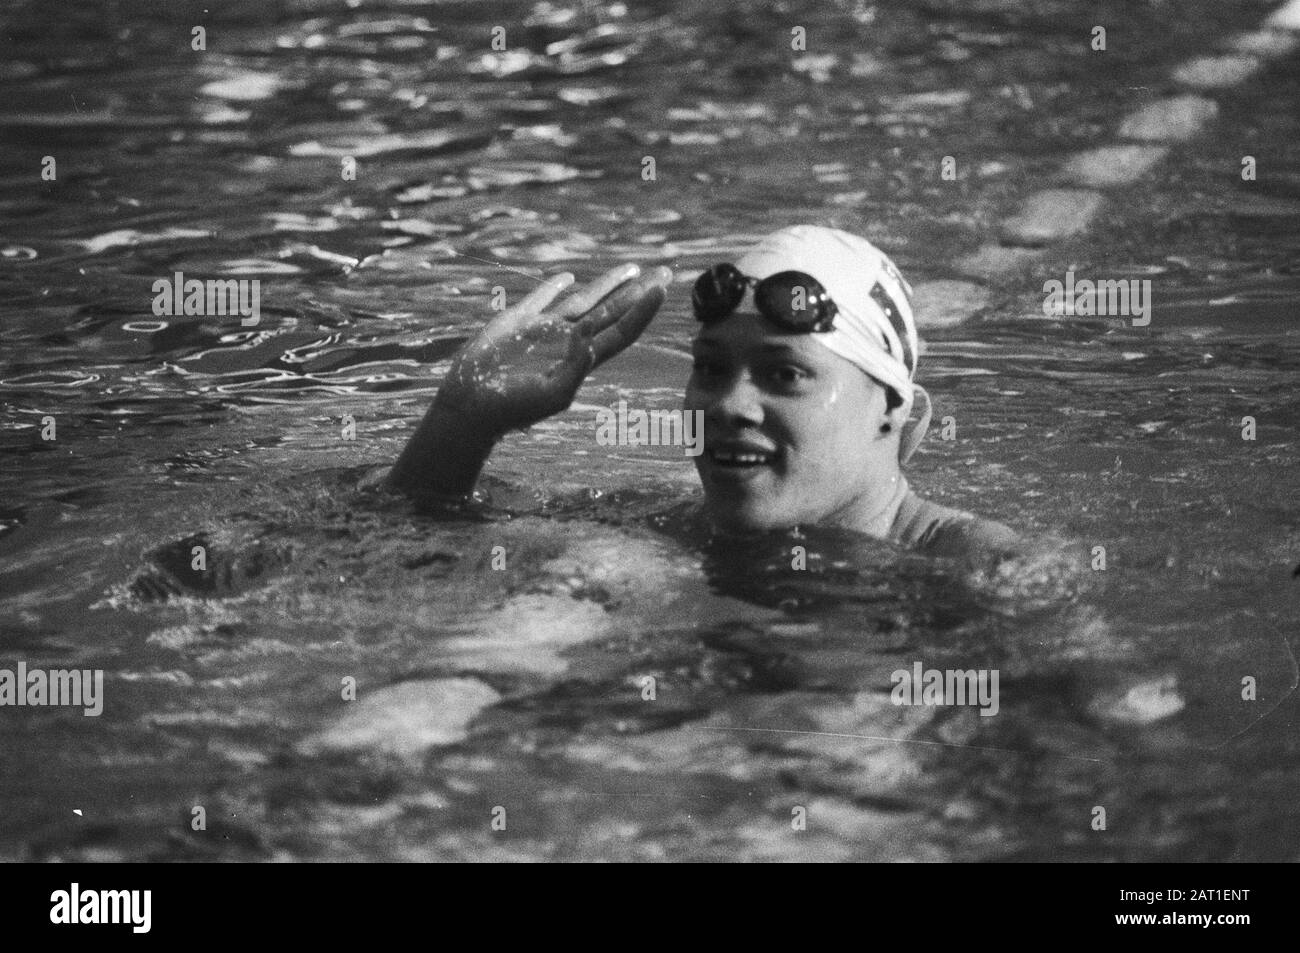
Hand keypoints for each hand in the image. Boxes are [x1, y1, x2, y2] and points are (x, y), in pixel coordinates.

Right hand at [436, 263, 671, 434]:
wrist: (469, 406)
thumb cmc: (511, 408)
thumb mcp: (551, 395)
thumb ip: (575, 368)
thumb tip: (591, 338)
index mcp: (581, 361)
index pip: (622, 331)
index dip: (643, 312)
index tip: (661, 289)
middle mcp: (568, 343)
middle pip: (613, 312)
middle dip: (638, 293)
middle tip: (665, 274)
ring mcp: (543, 331)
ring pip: (584, 300)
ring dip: (609, 284)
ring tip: (633, 268)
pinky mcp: (516, 322)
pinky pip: (541, 298)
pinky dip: (554, 286)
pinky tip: (568, 277)